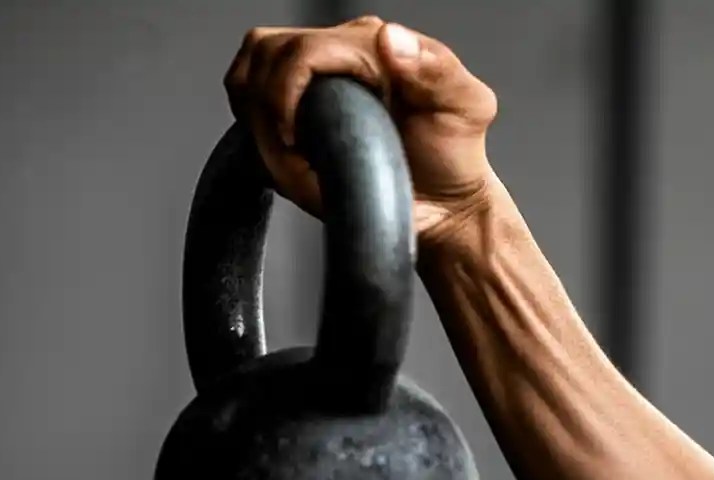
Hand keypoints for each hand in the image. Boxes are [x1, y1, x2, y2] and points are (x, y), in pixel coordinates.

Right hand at [225, 16, 498, 242]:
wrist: (443, 206)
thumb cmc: (455, 158)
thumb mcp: (466, 109)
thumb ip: (438, 71)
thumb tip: (391, 40)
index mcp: (372, 44)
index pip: (299, 49)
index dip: (284, 93)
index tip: (296, 139)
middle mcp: (338, 55)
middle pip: (262, 54)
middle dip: (266, 108)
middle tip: (295, 151)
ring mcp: (313, 85)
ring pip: (246, 78)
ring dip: (257, 124)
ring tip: (294, 159)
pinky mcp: (297, 116)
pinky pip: (249, 114)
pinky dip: (257, 140)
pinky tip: (289, 161)